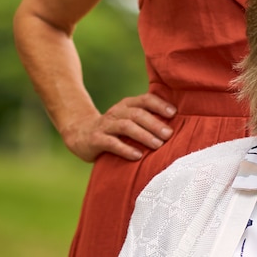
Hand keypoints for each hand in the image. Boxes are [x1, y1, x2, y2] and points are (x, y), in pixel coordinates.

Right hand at [61, 93, 176, 161]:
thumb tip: (177, 127)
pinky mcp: (96, 139)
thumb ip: (146, 120)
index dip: (159, 105)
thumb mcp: (128, 120)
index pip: (144, 100)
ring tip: (157, 145)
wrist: (79, 134)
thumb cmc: (113, 129)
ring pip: (125, 126)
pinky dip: (125, 149)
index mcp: (126, 105)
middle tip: (169, 135)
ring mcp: (105, 125)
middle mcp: (116, 112)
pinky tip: (138, 156)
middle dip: (154, 123)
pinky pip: (112, 143)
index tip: (174, 113)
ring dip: (143, 135)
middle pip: (137, 114)